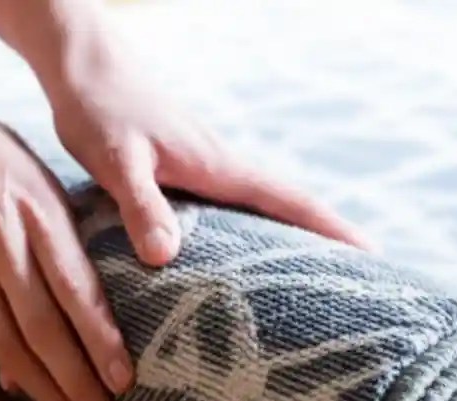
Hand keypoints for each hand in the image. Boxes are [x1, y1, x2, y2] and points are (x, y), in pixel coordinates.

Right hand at [0, 105, 130, 400]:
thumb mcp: (44, 183)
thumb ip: (67, 243)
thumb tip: (91, 313)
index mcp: (40, 214)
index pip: (76, 290)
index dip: (101, 341)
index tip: (125, 384)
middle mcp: (3, 245)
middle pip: (46, 331)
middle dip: (80, 389)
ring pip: (12, 346)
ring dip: (49, 396)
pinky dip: (10, 370)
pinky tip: (33, 399)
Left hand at [44, 45, 375, 265]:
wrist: (82, 62)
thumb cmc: (99, 107)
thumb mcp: (116, 161)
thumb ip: (142, 205)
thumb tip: (166, 257)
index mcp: (219, 167)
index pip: (290, 201)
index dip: (333, 229)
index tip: (374, 256)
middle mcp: (223, 167)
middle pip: (288, 207)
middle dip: (327, 241)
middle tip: (362, 283)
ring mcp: (206, 166)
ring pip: (262, 207)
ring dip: (292, 237)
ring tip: (314, 280)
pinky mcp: (186, 168)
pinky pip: (233, 206)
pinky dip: (252, 230)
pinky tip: (241, 255)